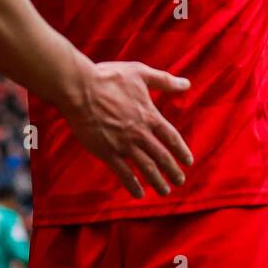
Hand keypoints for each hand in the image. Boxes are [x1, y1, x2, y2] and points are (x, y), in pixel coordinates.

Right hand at [61, 60, 193, 198]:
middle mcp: (140, 133)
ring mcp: (124, 144)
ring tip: (164, 191)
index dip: (181, 150)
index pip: (171, 137)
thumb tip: (187, 83)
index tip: (188, 161)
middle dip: (172, 170)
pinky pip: (123, 173)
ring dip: (157, 181)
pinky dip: (133, 184)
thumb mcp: (140, 73)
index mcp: (149, 115)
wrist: (80, 89)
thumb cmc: (108, 78)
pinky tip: (138, 193)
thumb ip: (164, 80)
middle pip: (162, 156)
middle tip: (180, 181)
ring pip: (146, 167)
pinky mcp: (107, 151)